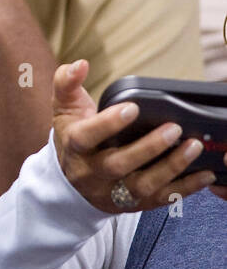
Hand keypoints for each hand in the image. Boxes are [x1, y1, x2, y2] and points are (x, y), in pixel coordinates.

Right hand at [52, 59, 224, 212]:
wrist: (72, 182)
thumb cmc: (73, 137)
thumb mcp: (64, 110)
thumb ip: (66, 83)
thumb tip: (80, 64)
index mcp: (74, 147)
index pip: (85, 137)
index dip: (108, 124)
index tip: (132, 108)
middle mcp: (91, 172)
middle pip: (117, 165)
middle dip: (147, 148)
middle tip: (174, 129)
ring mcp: (112, 191)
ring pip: (141, 185)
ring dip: (170, 167)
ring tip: (193, 146)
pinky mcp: (133, 203)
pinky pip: (160, 199)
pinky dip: (185, 188)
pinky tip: (204, 174)